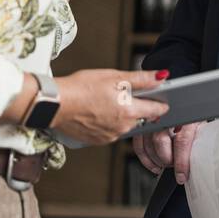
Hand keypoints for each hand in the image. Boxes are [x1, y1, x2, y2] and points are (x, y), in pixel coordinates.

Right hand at [51, 69, 168, 145]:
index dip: (161, 102)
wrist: (54, 104)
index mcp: (129, 111)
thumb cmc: (81, 87)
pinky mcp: (98, 141)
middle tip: (125, 93)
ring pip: (125, 124)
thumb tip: (163, 77)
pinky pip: (112, 131)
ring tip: (107, 100)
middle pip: (140, 117)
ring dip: (123, 115)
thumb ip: (141, 79)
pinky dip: (109, 122)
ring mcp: (110, 136)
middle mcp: (122, 127)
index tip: (164, 98)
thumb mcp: (114, 77)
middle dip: (138, 107)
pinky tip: (99, 111)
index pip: (156, 110)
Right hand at [133, 121, 202, 183]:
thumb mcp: (200, 125)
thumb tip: (197, 160)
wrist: (184, 107)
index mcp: (184, 114)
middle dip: (167, 160)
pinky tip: (155, 165)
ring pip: (148, 144)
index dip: (181, 162)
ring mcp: (153, 118)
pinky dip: (146, 159)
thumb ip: (197, 139)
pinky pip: (139, 145)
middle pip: (161, 141)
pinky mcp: (143, 124)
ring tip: (166, 165)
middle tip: (173, 166)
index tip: (182, 176)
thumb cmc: (193, 116)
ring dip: (156, 161)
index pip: (182, 140)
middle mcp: (166, 114)